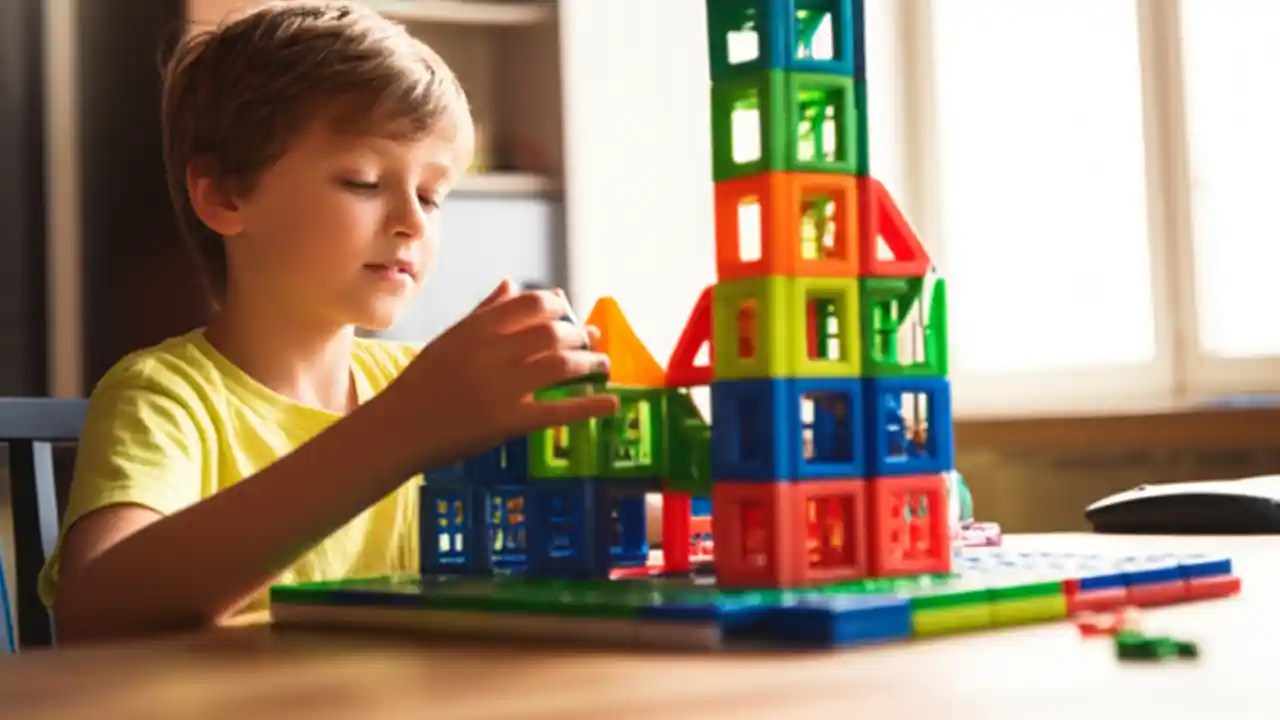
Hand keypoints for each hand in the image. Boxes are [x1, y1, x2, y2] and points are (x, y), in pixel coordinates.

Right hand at [387, 278, 619, 468]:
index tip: (568, 312)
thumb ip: (484, 312)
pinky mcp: (507, 421)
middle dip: (580, 334)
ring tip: (603, 365)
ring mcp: (500, 387)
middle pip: (553, 332)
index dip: (558, 306)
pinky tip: (611, 402)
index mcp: (476, 329)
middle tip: (592, 339)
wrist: (396, 429)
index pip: (530, 303)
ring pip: (560, 365)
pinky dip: (589, 406)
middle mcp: (491, 353)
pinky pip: (557, 410)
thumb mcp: (448, 340)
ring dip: (590, 363)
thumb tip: (512, 282)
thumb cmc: (420, 384)